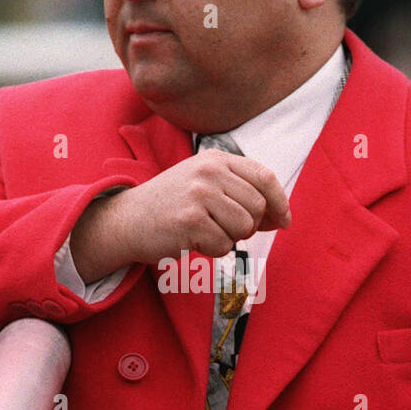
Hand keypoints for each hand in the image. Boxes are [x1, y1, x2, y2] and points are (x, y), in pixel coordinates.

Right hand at [115, 148, 290, 264]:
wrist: (127, 220)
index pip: (264, 177)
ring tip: (207, 232)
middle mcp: (209, 171)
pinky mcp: (191, 220)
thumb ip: (240, 192)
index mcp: (216, 159)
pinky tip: (194, 241)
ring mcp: (199, 194)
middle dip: (250, 226)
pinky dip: (213, 250)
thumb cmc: (171, 205)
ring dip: (230, 238)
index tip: (283, 220)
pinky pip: (224, 245)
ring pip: (244, 227)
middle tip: (225, 229)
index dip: (280, 202)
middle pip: (257, 206)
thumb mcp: (204, 184)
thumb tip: (281, 216)